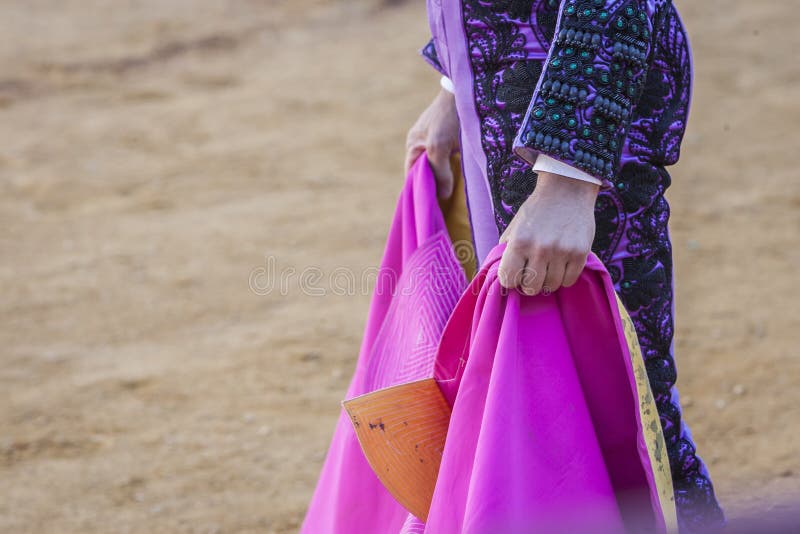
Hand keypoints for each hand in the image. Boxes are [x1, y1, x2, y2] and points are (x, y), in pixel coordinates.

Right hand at [405, 88, 459, 198]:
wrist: (463, 90)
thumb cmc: (448, 118)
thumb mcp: (439, 147)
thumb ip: (439, 172)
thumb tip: (441, 196)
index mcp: (413, 145)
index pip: (411, 175)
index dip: (418, 190)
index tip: (429, 205)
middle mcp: (420, 142)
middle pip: (423, 171)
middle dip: (432, 185)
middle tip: (443, 201)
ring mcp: (434, 136)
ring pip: (436, 164)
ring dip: (443, 175)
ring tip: (451, 191)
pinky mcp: (448, 133)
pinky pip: (446, 155)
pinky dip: (450, 165)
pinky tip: (459, 172)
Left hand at [498, 172, 598, 294]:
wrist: (566, 191)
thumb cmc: (536, 212)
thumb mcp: (514, 228)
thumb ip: (506, 251)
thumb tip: (501, 277)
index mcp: (519, 241)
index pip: (508, 280)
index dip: (511, 280)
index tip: (516, 274)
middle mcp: (540, 248)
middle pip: (531, 288)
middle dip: (530, 283)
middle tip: (533, 272)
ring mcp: (562, 252)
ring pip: (551, 286)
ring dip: (548, 280)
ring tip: (548, 267)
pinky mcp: (580, 253)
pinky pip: (569, 281)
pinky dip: (564, 277)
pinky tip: (561, 264)